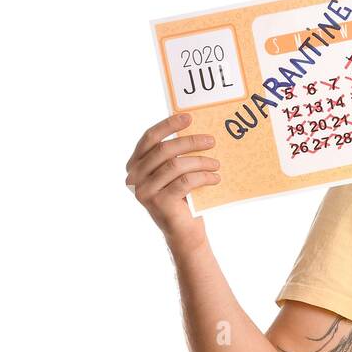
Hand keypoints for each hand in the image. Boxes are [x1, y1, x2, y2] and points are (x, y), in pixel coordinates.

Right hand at [126, 111, 219, 254]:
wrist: (184, 234)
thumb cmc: (182, 200)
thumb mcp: (174, 175)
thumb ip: (173, 156)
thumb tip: (194, 130)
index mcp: (135, 165)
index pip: (149, 138)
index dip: (168, 125)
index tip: (188, 117)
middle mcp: (134, 177)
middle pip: (164, 150)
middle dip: (190, 142)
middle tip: (211, 141)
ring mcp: (145, 191)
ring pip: (176, 165)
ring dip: (200, 161)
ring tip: (216, 163)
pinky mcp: (159, 203)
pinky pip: (185, 182)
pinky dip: (203, 177)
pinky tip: (215, 178)